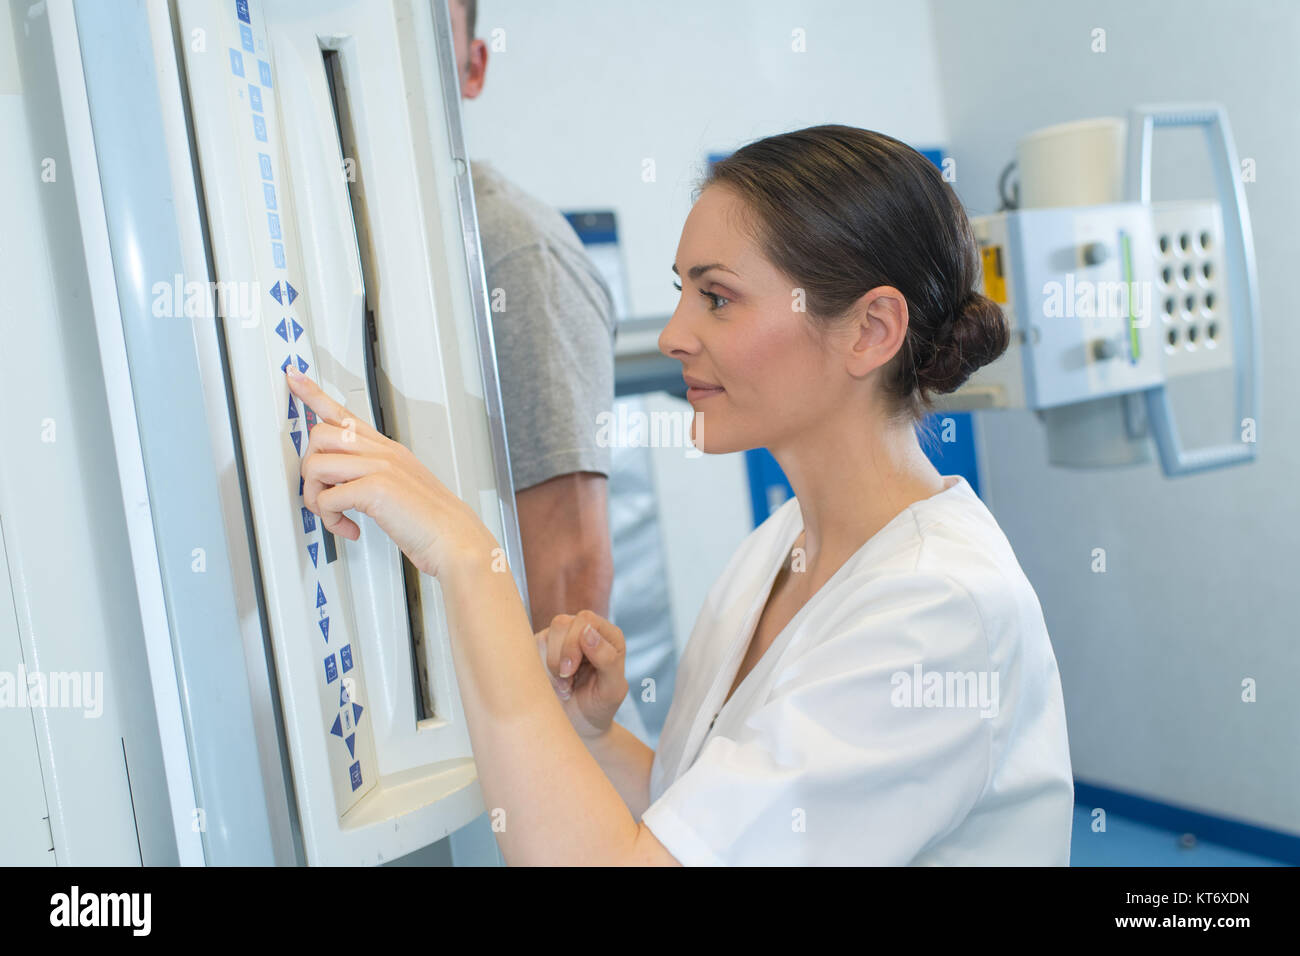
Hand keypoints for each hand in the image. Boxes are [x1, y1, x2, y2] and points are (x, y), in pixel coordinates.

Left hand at [285, 368, 492, 577]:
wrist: (455, 539)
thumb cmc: (432, 522)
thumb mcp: (404, 488)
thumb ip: (374, 476)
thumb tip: (341, 483)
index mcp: (388, 450)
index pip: (344, 414)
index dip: (315, 394)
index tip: (296, 378)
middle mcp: (382, 453)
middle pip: (319, 436)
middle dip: (310, 469)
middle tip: (322, 494)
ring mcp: (379, 468)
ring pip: (316, 465)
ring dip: (315, 497)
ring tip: (334, 515)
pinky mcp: (375, 489)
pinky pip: (328, 498)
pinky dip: (330, 519)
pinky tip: (348, 528)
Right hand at [537, 611, 627, 738]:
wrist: (578, 725)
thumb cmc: (599, 706)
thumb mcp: (612, 690)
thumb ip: (608, 659)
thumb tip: (587, 632)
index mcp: (608, 635)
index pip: (587, 620)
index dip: (575, 642)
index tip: (572, 670)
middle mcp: (584, 631)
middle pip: (562, 622)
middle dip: (561, 654)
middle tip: (566, 680)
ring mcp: (562, 638)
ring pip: (546, 633)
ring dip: (551, 663)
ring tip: (563, 685)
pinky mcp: (542, 648)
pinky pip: (530, 646)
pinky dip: (539, 668)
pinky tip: (551, 683)